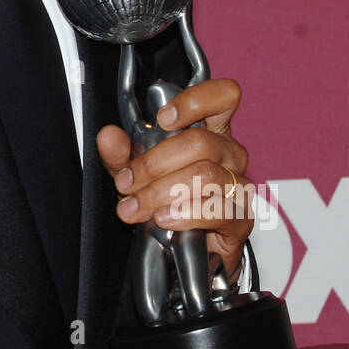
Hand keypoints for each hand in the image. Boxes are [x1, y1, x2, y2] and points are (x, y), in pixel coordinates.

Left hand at [96, 77, 253, 282]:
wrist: (188, 251)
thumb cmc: (170, 201)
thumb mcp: (138, 173)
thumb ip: (121, 154)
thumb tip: (108, 136)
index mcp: (211, 132)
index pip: (223, 97)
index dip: (195, 101)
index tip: (163, 118)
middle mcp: (230, 154)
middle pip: (200, 142)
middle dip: (154, 163)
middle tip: (127, 182)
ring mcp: (240, 185)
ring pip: (205, 175)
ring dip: (161, 192)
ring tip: (136, 207)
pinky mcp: (241, 218)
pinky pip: (216, 210)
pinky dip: (184, 214)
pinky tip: (164, 219)